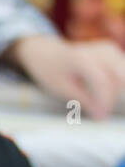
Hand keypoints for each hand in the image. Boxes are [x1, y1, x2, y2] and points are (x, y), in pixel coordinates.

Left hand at [7, 35, 124, 119]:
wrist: (49, 55)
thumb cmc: (52, 72)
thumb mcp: (63, 89)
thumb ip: (84, 100)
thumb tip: (101, 116)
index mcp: (82, 59)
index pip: (102, 81)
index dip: (104, 100)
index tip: (100, 116)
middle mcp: (100, 51)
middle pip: (119, 77)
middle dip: (112, 97)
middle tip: (101, 113)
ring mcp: (109, 50)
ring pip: (122, 76)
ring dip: (115, 93)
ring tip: (98, 103)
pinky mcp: (113, 53)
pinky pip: (121, 72)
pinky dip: (116, 86)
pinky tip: (101, 94)